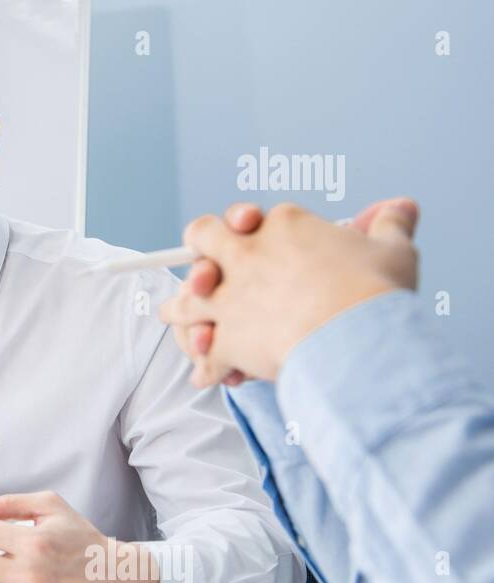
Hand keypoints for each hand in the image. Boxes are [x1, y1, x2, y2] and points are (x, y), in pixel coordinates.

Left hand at [159, 198, 419, 384]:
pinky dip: (206, 368)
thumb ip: (390, 225)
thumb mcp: (392, 248)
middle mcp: (245, 256)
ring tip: (180, 320)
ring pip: (185, 298)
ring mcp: (228, 298)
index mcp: (280, 225)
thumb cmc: (375, 291)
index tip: (252, 231)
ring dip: (180, 310)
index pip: (250, 217)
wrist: (354, 338)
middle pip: (200, 237)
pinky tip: (206, 377)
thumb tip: (402, 205)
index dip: (248, 227)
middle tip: (203, 268)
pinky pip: (205, 356)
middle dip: (198, 250)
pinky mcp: (225, 339)